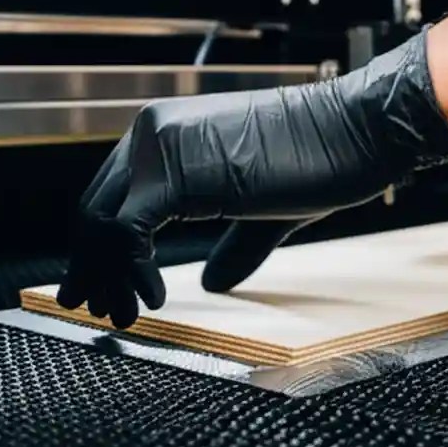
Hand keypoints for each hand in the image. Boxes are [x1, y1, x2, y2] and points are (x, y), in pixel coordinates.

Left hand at [58, 28, 447, 327]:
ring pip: (102, 224)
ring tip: (126, 313)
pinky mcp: (175, 176)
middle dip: (91, 268)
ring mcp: (159, 149)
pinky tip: (154, 297)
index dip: (100, 247)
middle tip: (99, 311)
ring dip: (108, 278)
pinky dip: (131, 272)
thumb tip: (213, 282)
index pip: (111, 194)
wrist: (355, 134)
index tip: (103, 289)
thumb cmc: (321, 162)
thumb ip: (232, 245)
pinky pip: (126, 233)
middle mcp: (152, 133)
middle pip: (94, 209)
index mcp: (166, 132)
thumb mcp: (264, 210)